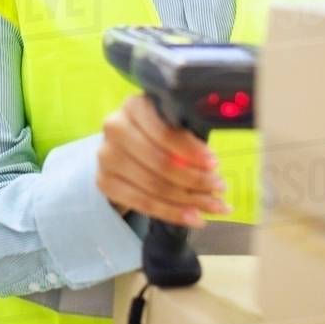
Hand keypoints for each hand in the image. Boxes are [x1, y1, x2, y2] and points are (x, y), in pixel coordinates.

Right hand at [96, 94, 230, 227]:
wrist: (124, 147)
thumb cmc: (155, 132)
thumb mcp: (171, 124)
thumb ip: (187, 137)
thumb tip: (212, 165)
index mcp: (134, 106)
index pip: (165, 132)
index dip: (191, 151)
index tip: (214, 164)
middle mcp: (115, 128)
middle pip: (160, 162)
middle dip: (195, 180)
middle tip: (220, 189)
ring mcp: (106, 156)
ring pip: (154, 186)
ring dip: (189, 200)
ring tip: (213, 206)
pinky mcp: (104, 182)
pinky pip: (142, 203)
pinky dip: (172, 213)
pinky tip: (192, 217)